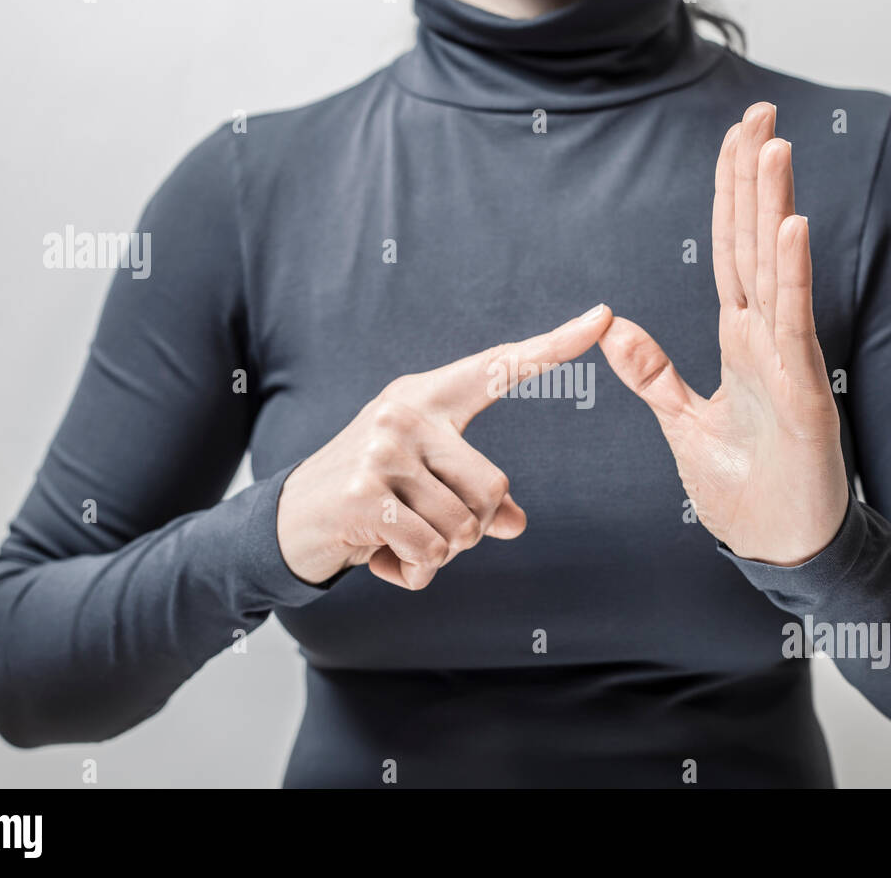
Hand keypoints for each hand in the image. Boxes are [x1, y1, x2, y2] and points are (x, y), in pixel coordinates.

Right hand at [277, 303, 613, 589]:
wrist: (287, 521)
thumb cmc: (370, 496)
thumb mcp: (424, 485)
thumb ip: (473, 496)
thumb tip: (516, 524)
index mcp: (426, 397)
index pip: (497, 367)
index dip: (554, 346)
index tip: (603, 316)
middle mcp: (404, 413)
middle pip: (494, 490)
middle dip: (471, 531)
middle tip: (425, 530)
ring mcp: (382, 452)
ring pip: (465, 530)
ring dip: (440, 556)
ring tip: (399, 541)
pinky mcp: (365, 496)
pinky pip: (430, 554)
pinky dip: (415, 573)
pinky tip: (382, 559)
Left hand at [599, 103, 848, 565]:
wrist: (779, 547)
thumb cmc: (744, 488)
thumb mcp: (683, 423)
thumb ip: (652, 374)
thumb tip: (611, 327)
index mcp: (740, 341)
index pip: (731, 253)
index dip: (730, 195)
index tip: (736, 139)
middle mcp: (768, 339)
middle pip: (754, 245)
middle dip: (755, 178)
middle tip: (760, 112)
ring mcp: (789, 362)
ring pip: (777, 271)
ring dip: (773, 207)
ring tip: (774, 146)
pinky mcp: (804, 394)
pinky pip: (794, 324)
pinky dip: (792, 275)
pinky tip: (790, 227)